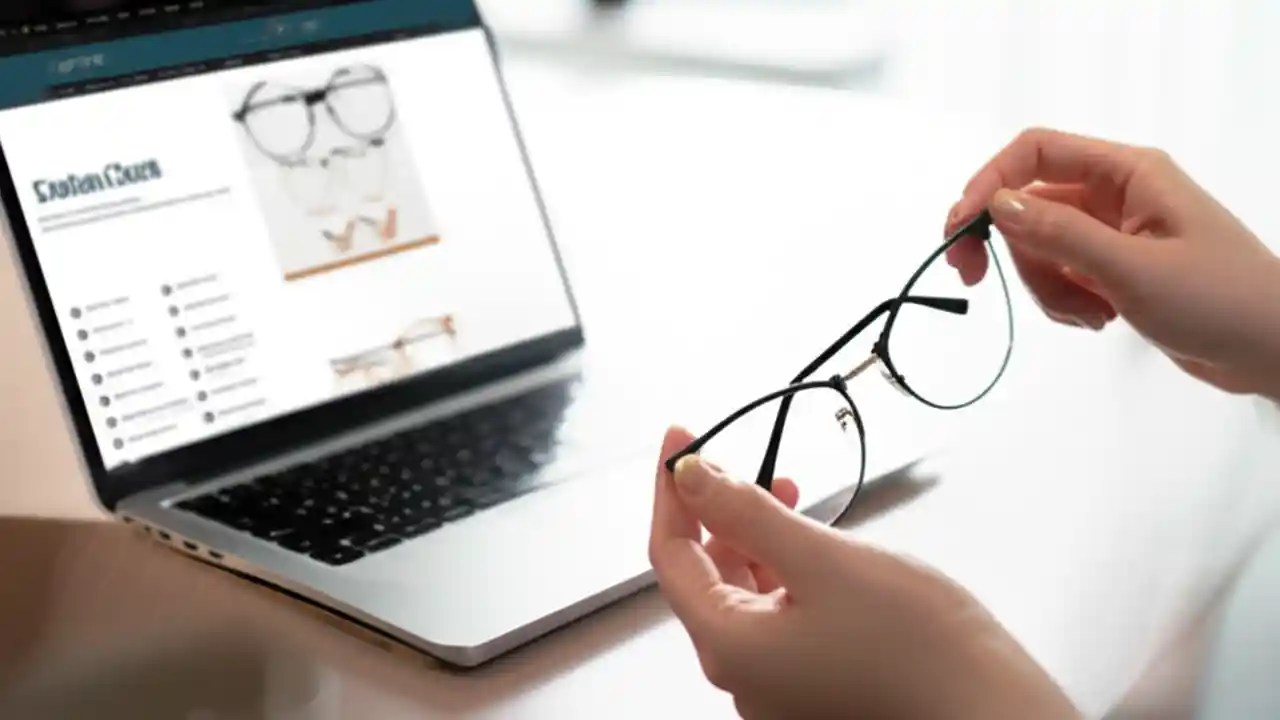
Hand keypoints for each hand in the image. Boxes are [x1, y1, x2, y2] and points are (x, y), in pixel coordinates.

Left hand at [648, 427, 1079, 719]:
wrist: (989, 713)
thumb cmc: (918, 651)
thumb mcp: (821, 559)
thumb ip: (748, 514)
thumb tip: (691, 479)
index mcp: (729, 645)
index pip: (670, 553)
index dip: (671, 490)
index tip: (679, 439)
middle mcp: (742, 674)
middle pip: (704, 574)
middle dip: (713, 509)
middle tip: (728, 457)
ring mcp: (776, 684)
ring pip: (742, 592)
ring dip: (751, 535)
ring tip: (780, 488)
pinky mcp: (809, 682)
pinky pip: (775, 614)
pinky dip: (781, 569)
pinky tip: (806, 541)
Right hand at [946, 127, 1279, 400]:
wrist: (1274, 349)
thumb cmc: (1218, 299)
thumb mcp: (1131, 268)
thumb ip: (1059, 234)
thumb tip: (995, 204)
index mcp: (1128, 172)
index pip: (1035, 152)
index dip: (988, 183)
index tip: (959, 230)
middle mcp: (1117, 193)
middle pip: (1028, 205)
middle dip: (1011, 249)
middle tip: (976, 283)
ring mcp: (1114, 232)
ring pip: (1041, 247)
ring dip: (1046, 287)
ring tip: (1087, 316)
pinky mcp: (1115, 267)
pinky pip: (1062, 275)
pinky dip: (1065, 301)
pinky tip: (1099, 321)